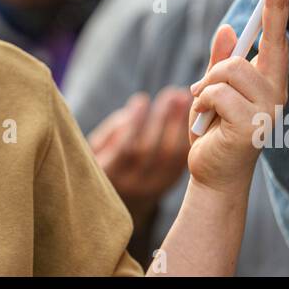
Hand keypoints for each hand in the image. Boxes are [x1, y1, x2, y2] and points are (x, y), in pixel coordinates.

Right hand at [89, 88, 192, 215]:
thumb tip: (138, 108)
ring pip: (171, 156)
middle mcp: (133, 186)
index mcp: (110, 175)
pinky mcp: (170, 183)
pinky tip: (190, 115)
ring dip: (180, 124)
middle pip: (152, 151)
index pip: (125, 149)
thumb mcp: (97, 148)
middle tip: (172, 93)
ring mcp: (154, 187)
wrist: (120, 195)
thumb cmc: (104, 159)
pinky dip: (187, 135)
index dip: (134, 123)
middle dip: (162, 119)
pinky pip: (181, 159)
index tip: (142, 98)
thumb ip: (114, 130)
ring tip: (184, 98)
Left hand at [186, 0, 288, 192]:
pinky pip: (215, 94)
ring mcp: (266, 111)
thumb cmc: (215, 131)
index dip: (277, 7)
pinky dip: (201, 105)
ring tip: (206, 111)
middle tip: (206, 95)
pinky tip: (206, 124)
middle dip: (214, 70)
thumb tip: (229, 28)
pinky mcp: (250, 126)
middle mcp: (275, 94)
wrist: (212, 174)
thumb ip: (220, 61)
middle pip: (241, 56)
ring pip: (225, 73)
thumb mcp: (213, 91)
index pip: (275, 38)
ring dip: (204, 91)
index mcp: (269, 82)